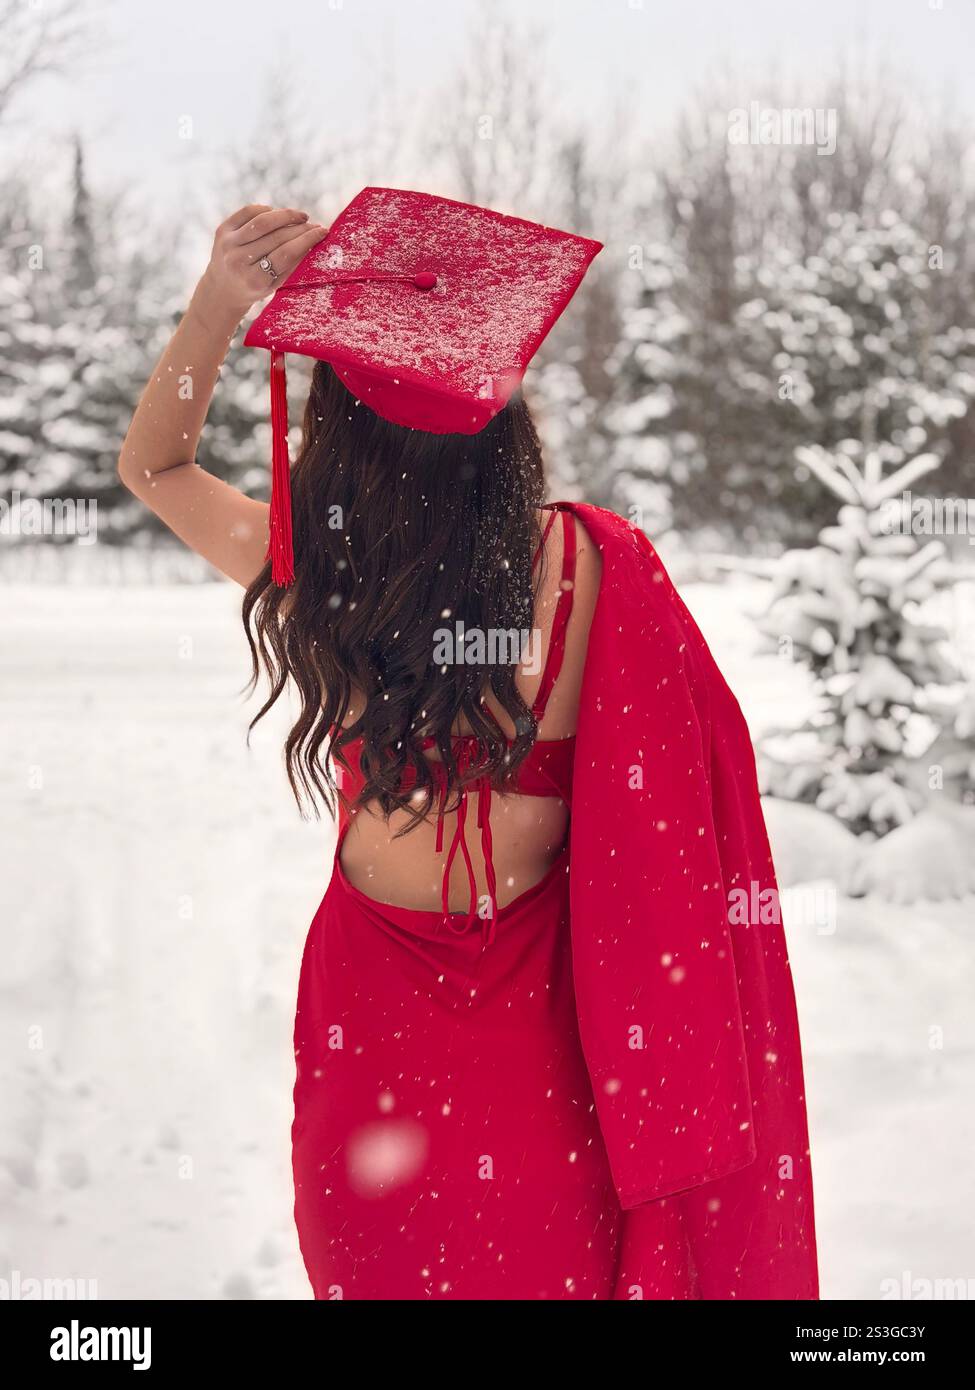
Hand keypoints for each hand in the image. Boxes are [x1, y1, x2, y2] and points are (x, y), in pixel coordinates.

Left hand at [200, 204, 328, 316]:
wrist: (223, 289)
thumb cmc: (256, 288)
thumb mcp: (275, 284)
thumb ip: (292, 264)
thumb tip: (313, 241)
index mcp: (253, 279)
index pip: (285, 254)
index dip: (306, 240)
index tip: (322, 232)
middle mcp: (238, 260)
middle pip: (276, 237)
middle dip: (300, 228)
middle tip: (316, 225)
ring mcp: (227, 244)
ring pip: (262, 221)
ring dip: (286, 215)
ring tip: (301, 217)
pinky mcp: (222, 230)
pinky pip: (248, 212)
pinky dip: (266, 210)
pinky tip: (279, 214)